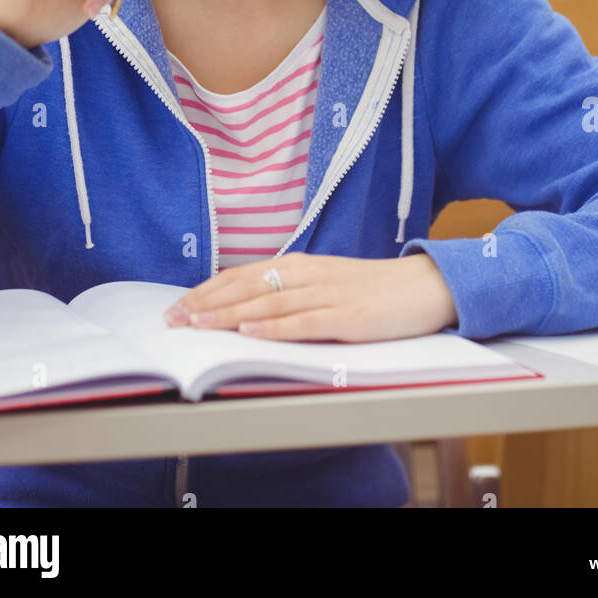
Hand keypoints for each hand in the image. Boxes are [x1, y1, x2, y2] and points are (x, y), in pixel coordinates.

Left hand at [163, 251, 458, 341]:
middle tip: (173, 318)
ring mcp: (328, 295)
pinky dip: (274, 327)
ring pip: (269, 303)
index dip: (208, 290)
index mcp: (301, 265)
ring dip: (230, 314)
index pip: (243, 275)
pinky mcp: (347, 317)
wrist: (424, 286)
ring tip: (199, 323)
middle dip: (207, 302)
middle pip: (248, 286)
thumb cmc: (374, 290)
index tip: (177, 306)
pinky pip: (304, 322)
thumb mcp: (327, 285)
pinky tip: (250, 332)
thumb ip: (291, 293)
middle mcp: (308, 274)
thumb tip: (247, 309)